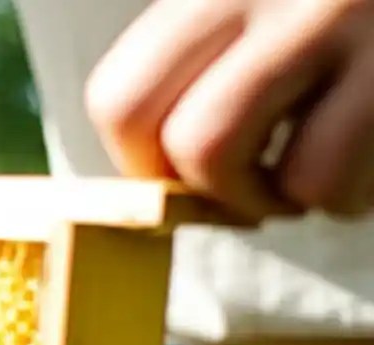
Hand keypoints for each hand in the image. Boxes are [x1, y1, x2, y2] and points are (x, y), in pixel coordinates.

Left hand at [85, 0, 373, 220]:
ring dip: (279, 201)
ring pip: (261, 171)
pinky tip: (364, 163)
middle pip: (184, 141)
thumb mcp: (262, 5)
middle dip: (205, 193)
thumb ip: (206, 66)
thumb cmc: (338, 11)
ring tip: (308, 174)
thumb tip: (151, 178)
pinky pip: (338, 180)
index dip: (138, 161)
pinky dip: (343, 198)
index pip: (120, 98)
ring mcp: (349, 25)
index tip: (172, 173)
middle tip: (240, 192)